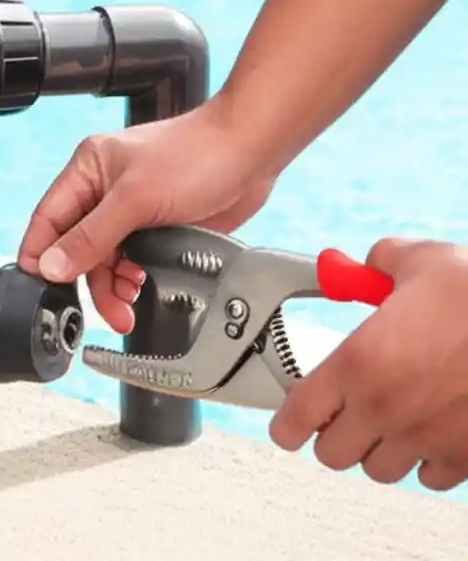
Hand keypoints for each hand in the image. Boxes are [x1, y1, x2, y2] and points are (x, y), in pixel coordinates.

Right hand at [17, 100, 275, 332]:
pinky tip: (140, 287)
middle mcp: (102, 190)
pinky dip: (132, 279)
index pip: (46, 219)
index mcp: (86, 170)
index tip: (41, 288)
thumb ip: (91, 236)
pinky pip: (130, 261)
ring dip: (112, 286)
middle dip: (86, 280)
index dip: (40, 255)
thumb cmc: (197, 155)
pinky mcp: (154, 226)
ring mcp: (129, 209)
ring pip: (104, 259)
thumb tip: (51, 265)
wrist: (251, 154)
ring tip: (125, 306)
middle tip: (101, 309)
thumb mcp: (136, 199)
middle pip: (75, 247)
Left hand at [270, 238, 467, 490]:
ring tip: (392, 420)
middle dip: (334, 435)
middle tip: (346, 414)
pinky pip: (431, 477)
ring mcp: (426, 438)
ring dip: (380, 449)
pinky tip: (434, 431)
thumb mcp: (420, 261)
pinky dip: (428, 461)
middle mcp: (385, 408)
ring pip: (379, 470)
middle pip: (331, 454)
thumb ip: (377, 265)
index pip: (293, 421)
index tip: (291, 420)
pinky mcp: (466, 456)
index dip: (287, 422)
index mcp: (358, 364)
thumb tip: (358, 267)